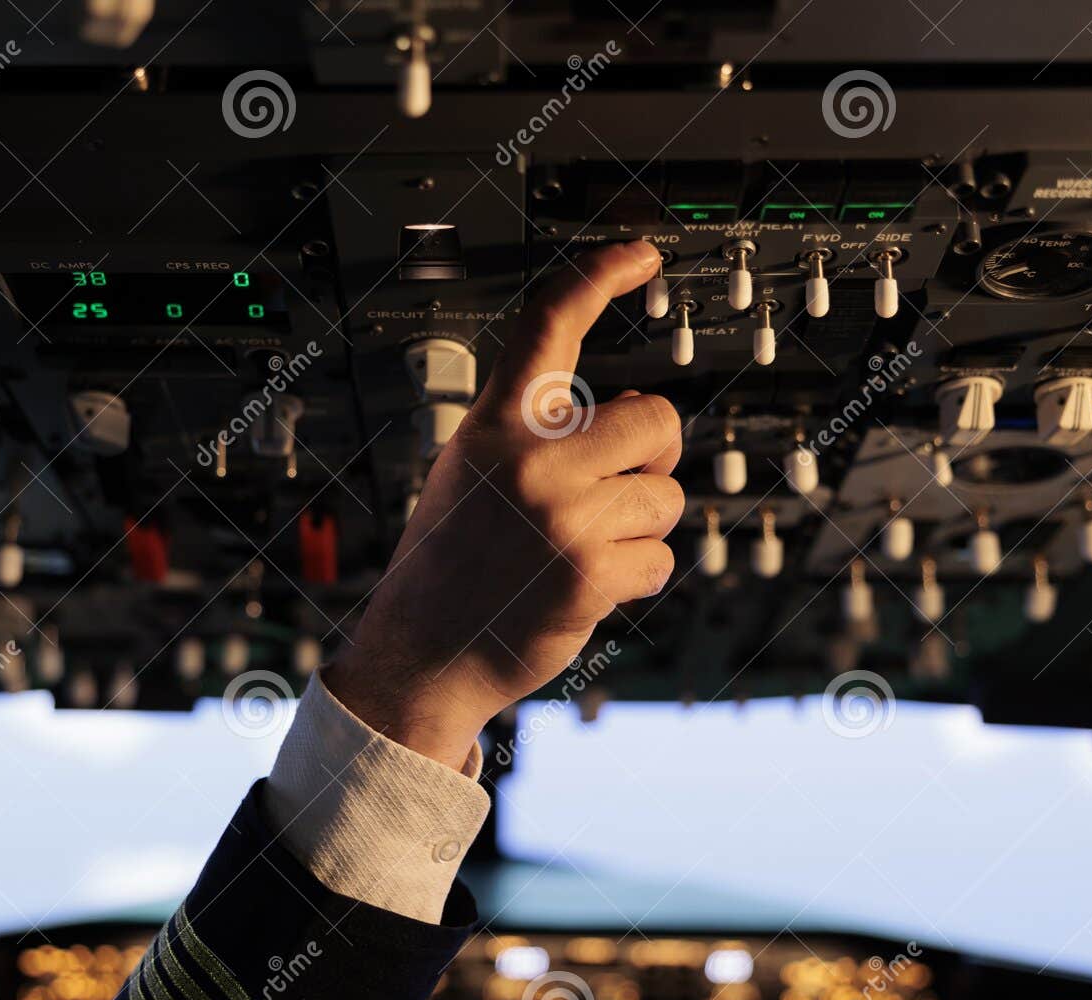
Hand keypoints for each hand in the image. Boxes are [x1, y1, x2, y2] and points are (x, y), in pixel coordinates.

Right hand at [327, 241, 683, 770]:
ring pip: (667, 497)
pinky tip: (588, 586)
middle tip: (619, 486)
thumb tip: (635, 414)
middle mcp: (530, 460)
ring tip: (584, 547)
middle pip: (657, 420)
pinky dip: (638, 578)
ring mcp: (562, 516)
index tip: (641, 255)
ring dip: (642, 527)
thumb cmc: (449, 564)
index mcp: (495, 426)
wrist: (424, 653)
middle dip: (655, 457)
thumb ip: (533, 432)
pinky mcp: (589, 573)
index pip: (549, 325)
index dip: (601, 276)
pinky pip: (662, 559)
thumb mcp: (467, 469)